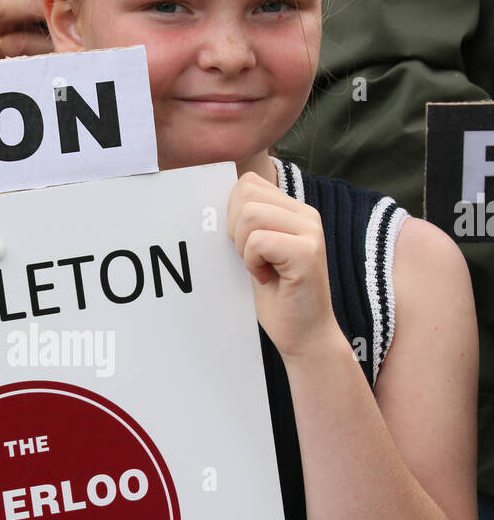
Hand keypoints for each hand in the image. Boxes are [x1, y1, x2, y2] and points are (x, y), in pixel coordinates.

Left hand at [227, 170, 341, 359]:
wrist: (304, 335)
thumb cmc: (277, 297)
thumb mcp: (257, 252)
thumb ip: (246, 223)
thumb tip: (209, 201)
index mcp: (295, 210)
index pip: (247, 183)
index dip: (232, 213)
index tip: (244, 245)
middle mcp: (307, 215)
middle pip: (245, 193)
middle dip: (234, 229)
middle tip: (252, 258)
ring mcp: (310, 231)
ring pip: (249, 214)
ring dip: (243, 247)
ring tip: (260, 268)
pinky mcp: (307, 251)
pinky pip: (258, 241)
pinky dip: (252, 263)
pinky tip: (267, 278)